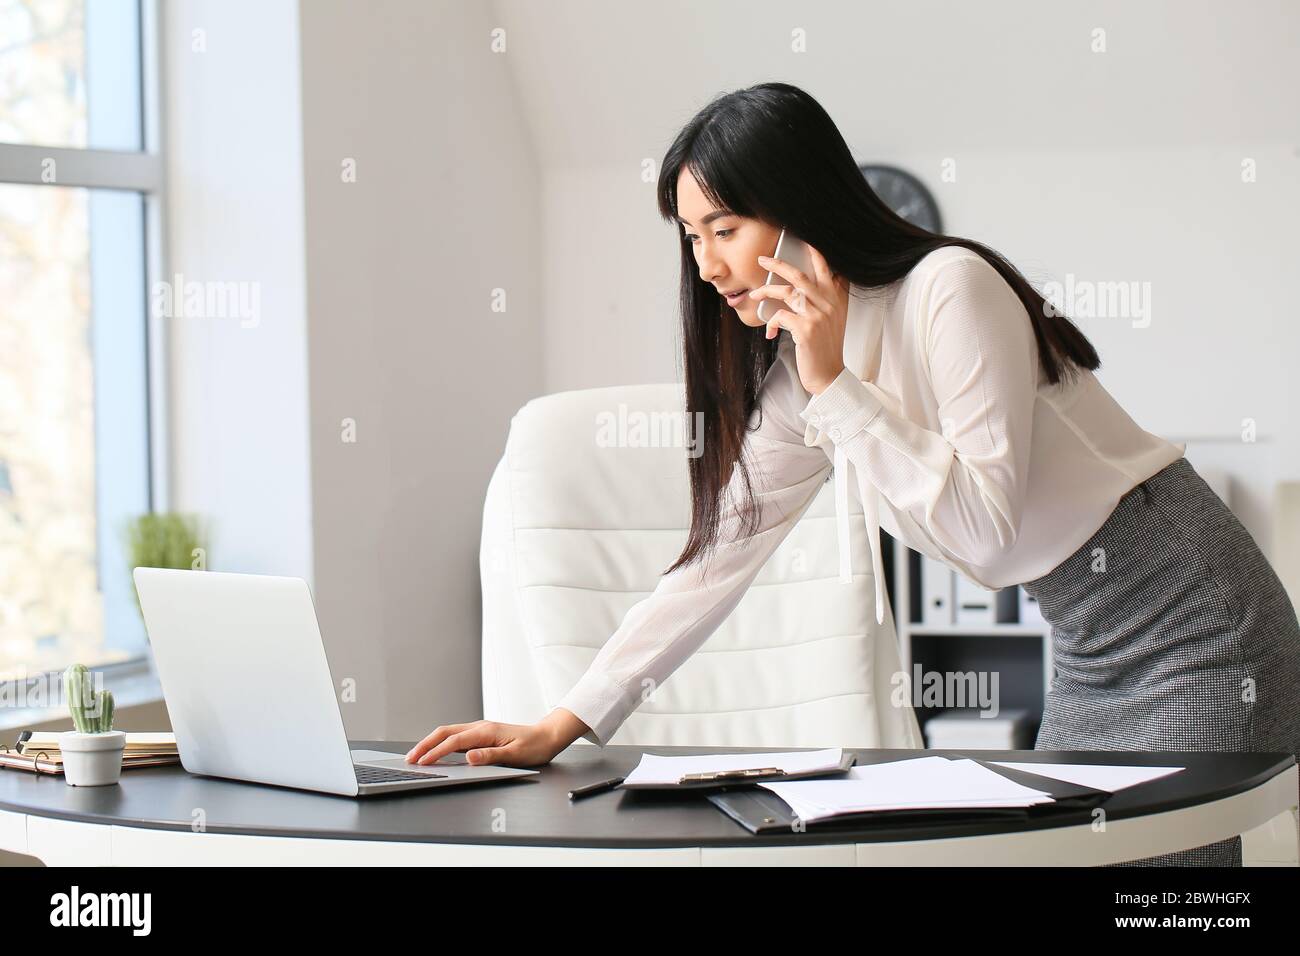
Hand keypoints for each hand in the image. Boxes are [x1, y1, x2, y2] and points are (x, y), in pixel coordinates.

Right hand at [404, 712, 577, 767]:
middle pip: (445, 732)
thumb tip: (469, 757)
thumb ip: (491, 756)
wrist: (547, 736)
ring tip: (417, 756)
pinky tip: (436, 752)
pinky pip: (456, 737)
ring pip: (448, 733)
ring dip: (431, 743)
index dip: (436, 752)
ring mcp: (480, 730)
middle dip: (425, 744)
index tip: (422, 762)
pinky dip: (441, 743)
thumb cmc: (534, 746)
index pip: (454, 741)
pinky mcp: (481, 735)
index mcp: (486, 731)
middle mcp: (480, 727)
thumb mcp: (515, 754)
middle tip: (409, 758)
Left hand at [748, 244, 850, 394]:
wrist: (829, 375)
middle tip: (762, 259)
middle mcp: (829, 303)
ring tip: (755, 294)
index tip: (802, 240)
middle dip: (778, 264)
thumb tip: (799, 288)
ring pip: (786, 292)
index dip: (814, 252)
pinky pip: (780, 316)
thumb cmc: (824, 348)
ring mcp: (818, 315)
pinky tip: (771, 333)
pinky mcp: (805, 329)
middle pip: (800, 275)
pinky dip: (772, 322)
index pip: (825, 268)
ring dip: (766, 291)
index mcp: (836, 298)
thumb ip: (822, 301)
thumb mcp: (831, 320)